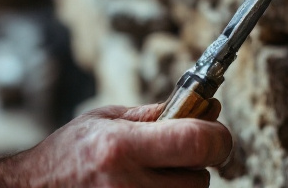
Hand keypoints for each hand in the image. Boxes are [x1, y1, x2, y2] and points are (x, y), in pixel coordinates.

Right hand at [3, 102, 229, 187]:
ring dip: (180, 185)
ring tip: (149, 176)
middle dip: (194, 165)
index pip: (196, 143)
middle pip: (200, 179)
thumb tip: (208, 108)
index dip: (217, 137)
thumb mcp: (107, 121)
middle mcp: (127, 185)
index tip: (215, 133)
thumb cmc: (69, 154)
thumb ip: (157, 116)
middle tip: (170, 157)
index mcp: (121, 148)